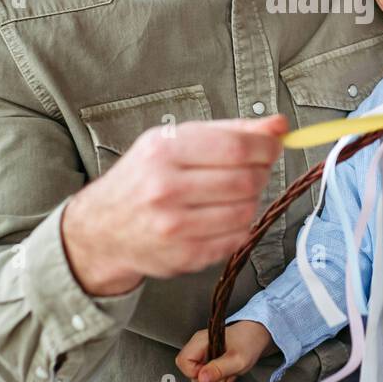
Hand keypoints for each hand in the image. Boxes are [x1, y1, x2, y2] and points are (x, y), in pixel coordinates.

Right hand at [61, 115, 287, 295]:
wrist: (103, 227)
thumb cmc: (145, 177)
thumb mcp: (177, 140)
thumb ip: (231, 131)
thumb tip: (279, 126)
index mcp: (164, 149)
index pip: (236, 146)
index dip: (267, 146)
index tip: (273, 146)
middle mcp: (166, 188)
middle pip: (246, 179)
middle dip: (260, 172)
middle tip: (253, 170)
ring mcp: (174, 226)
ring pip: (246, 210)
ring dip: (251, 200)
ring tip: (232, 194)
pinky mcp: (184, 256)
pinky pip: (236, 238)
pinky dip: (239, 225)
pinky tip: (221, 216)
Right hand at [175, 322, 275, 381]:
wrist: (255, 339)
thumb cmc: (248, 343)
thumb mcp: (237, 359)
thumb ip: (219, 369)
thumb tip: (201, 379)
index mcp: (200, 342)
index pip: (183, 361)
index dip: (196, 373)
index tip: (213, 372)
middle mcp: (198, 350)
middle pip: (191, 376)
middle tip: (227, 373)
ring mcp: (202, 359)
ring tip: (230, 373)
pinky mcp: (207, 368)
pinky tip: (227, 377)